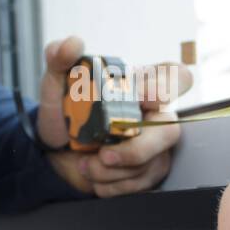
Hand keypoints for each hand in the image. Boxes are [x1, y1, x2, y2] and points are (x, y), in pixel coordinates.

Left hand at [37, 36, 192, 197]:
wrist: (54, 151)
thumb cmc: (63, 112)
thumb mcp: (55, 82)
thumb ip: (59, 57)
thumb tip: (71, 44)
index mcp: (140, 85)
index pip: (175, 77)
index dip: (168, 86)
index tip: (144, 97)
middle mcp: (154, 114)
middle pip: (170, 131)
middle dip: (137, 150)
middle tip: (104, 156)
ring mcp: (154, 145)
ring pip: (151, 164)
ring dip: (112, 172)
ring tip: (84, 164)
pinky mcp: (148, 171)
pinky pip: (141, 185)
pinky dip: (112, 186)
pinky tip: (94, 176)